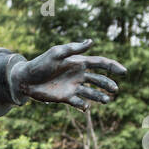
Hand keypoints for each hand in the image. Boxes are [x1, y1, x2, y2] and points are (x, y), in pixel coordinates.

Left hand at [10, 40, 124, 112]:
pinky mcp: (66, 98)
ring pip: (92, 92)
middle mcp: (78, 75)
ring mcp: (73, 87)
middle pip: (99, 79)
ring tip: (107, 100)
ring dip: (100, 96)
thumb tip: (91, 41)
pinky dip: (84, 105)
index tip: (124, 72)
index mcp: (79, 62)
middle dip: (109, 84)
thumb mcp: (56, 53)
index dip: (113, 67)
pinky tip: (86, 107)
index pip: (100, 64)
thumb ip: (74, 49)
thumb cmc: (39, 64)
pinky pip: (79, 102)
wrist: (25, 80)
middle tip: (115, 89)